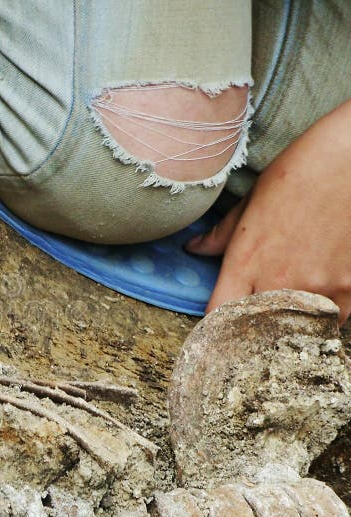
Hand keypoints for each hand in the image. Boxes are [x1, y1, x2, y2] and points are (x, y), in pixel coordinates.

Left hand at [186, 99, 350, 322]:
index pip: (217, 315)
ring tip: (287, 310)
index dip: (214, 327)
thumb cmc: (301, 172)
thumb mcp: (252, 201)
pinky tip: (319, 300)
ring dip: (288, 325)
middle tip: (253, 326)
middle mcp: (277, 281)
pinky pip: (331, 320)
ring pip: (293, 330)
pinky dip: (323, 316)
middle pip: (254, 331)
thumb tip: (193, 248)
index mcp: (245, 261)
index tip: (217, 327)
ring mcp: (315, 288)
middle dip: (250, 332)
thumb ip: (221, 234)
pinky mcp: (349, 288)